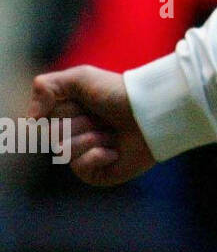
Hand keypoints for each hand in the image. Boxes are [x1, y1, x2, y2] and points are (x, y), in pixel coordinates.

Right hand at [28, 65, 155, 186]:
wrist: (151, 113)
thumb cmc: (118, 93)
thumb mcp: (80, 78)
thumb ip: (46, 86)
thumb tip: (32, 118)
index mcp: (68, 114)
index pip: (44, 119)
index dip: (65, 108)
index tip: (86, 101)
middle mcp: (75, 135)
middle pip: (53, 135)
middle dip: (80, 122)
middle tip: (103, 117)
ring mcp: (86, 155)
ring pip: (65, 151)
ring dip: (91, 137)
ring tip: (112, 132)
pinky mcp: (99, 173)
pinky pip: (82, 168)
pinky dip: (98, 155)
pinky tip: (115, 150)